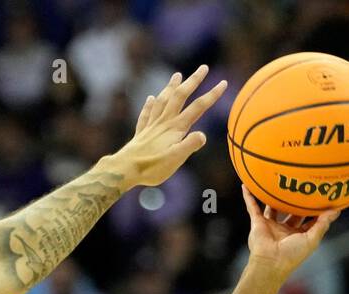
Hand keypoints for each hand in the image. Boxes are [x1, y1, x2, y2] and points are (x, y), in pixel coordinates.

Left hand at [113, 65, 227, 188]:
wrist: (125, 170)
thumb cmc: (151, 168)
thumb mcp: (175, 160)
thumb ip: (189, 146)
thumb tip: (203, 135)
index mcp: (176, 128)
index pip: (198, 108)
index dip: (211, 95)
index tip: (223, 83)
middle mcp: (164, 123)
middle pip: (180, 96)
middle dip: (193, 81)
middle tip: (203, 68)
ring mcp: (152, 126)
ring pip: (163, 101)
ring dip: (171, 87)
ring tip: (177, 75)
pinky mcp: (142, 133)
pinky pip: (146, 114)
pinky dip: (150, 105)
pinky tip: (150, 98)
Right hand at [242, 185, 338, 276]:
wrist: (270, 262)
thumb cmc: (292, 254)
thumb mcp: (312, 239)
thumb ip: (323, 224)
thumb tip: (336, 210)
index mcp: (298, 235)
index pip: (308, 219)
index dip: (315, 209)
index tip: (323, 196)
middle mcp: (284, 229)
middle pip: (291, 211)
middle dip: (295, 201)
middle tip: (302, 184)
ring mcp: (270, 225)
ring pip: (272, 207)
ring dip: (272, 197)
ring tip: (276, 182)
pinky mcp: (257, 223)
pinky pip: (252, 207)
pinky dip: (249, 197)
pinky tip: (246, 185)